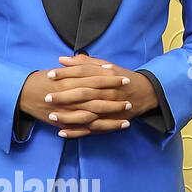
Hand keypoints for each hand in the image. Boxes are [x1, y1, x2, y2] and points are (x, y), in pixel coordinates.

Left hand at [21, 53, 157, 136]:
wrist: (144, 93)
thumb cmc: (121, 78)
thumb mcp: (105, 65)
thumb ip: (84, 62)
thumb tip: (62, 59)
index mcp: (105, 76)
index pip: (82, 73)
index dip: (65, 74)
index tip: (50, 75)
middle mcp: (107, 92)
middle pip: (83, 93)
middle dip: (64, 96)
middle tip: (46, 97)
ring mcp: (108, 109)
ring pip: (86, 113)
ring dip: (68, 116)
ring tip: (51, 116)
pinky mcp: (108, 122)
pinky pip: (91, 129)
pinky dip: (77, 132)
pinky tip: (61, 132)